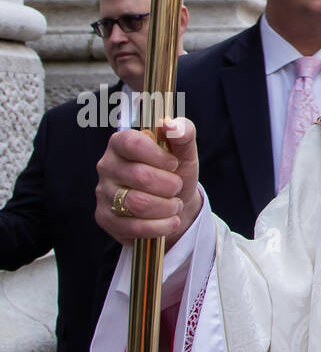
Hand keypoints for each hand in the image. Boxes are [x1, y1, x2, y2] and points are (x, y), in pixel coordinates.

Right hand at [96, 118, 201, 245]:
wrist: (175, 205)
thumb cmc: (175, 174)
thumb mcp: (185, 152)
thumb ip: (183, 133)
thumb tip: (172, 125)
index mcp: (121, 143)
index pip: (131, 142)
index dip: (158, 155)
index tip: (173, 163)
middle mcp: (107, 166)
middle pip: (140, 176)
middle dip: (169, 185)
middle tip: (176, 187)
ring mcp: (103, 193)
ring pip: (138, 203)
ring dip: (166, 207)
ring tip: (175, 204)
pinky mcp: (105, 218)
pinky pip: (134, 227)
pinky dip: (160, 227)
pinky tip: (170, 221)